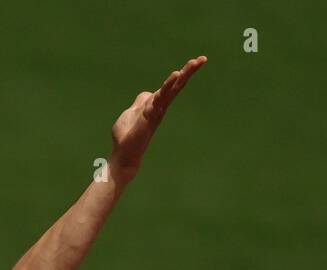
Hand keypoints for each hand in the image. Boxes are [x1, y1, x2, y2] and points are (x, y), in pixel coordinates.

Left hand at [109, 56, 205, 177]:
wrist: (124, 153)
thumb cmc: (128, 134)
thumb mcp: (133, 112)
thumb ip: (141, 102)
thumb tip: (147, 94)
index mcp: (156, 103)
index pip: (172, 85)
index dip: (184, 72)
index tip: (198, 60)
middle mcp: (160, 106)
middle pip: (176, 86)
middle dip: (188, 72)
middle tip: (202, 59)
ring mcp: (155, 112)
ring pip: (169, 92)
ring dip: (177, 79)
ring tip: (186, 67)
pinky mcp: (148, 118)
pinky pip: (157, 102)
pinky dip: (163, 91)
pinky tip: (170, 81)